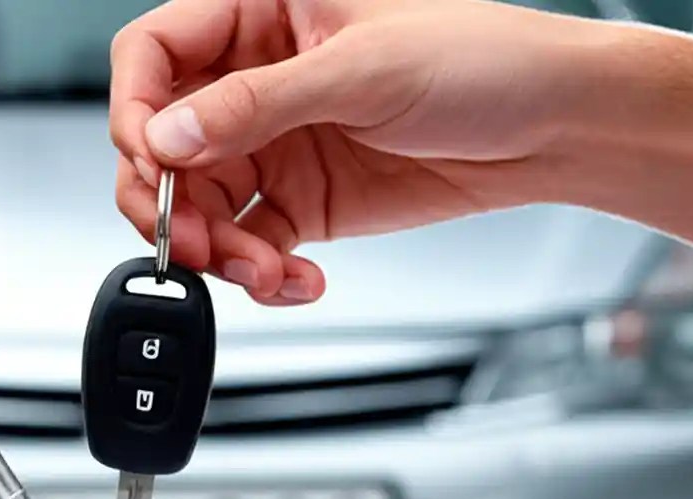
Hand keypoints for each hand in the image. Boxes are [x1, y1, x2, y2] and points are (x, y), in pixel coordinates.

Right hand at [109, 0, 658, 303]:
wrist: (556, 128)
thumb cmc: (484, 59)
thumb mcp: (362, 70)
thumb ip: (255, 104)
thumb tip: (167, 135)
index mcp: (261, 12)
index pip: (156, 53)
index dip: (136, 107)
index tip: (152, 162)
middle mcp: (257, 78)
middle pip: (164, 142)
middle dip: (169, 201)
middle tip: (191, 241)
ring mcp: (275, 144)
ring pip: (200, 205)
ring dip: (217, 250)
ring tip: (258, 271)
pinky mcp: (301, 201)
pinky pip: (250, 244)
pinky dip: (260, 273)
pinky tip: (292, 279)